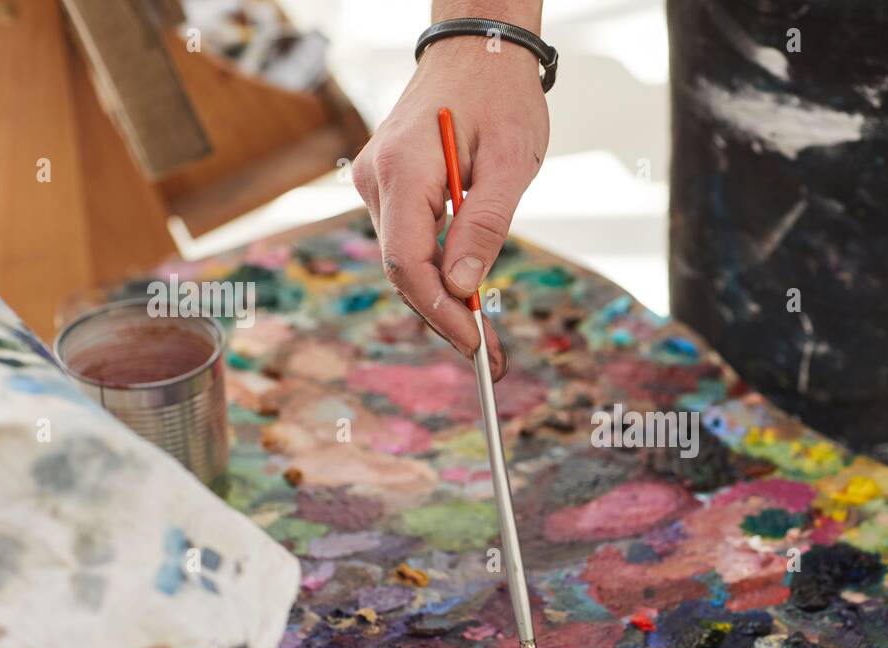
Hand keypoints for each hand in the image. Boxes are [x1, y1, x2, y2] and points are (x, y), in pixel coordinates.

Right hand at [352, 30, 548, 379]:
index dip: (440, 311)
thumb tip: (463, 286)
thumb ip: (486, 223)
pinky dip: (437, 273)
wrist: (476, 49)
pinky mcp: (386, 186)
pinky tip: (467, 297)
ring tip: (486, 337)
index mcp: (403, 169)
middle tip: (491, 356)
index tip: (476, 345)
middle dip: (445, 317)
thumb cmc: (501, 96)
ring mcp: (375, 182)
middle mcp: (376, 178)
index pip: (408, 261)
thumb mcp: (512, 160)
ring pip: (404, 260)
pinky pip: (408, 241)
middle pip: (403, 269)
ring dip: (442, 300)